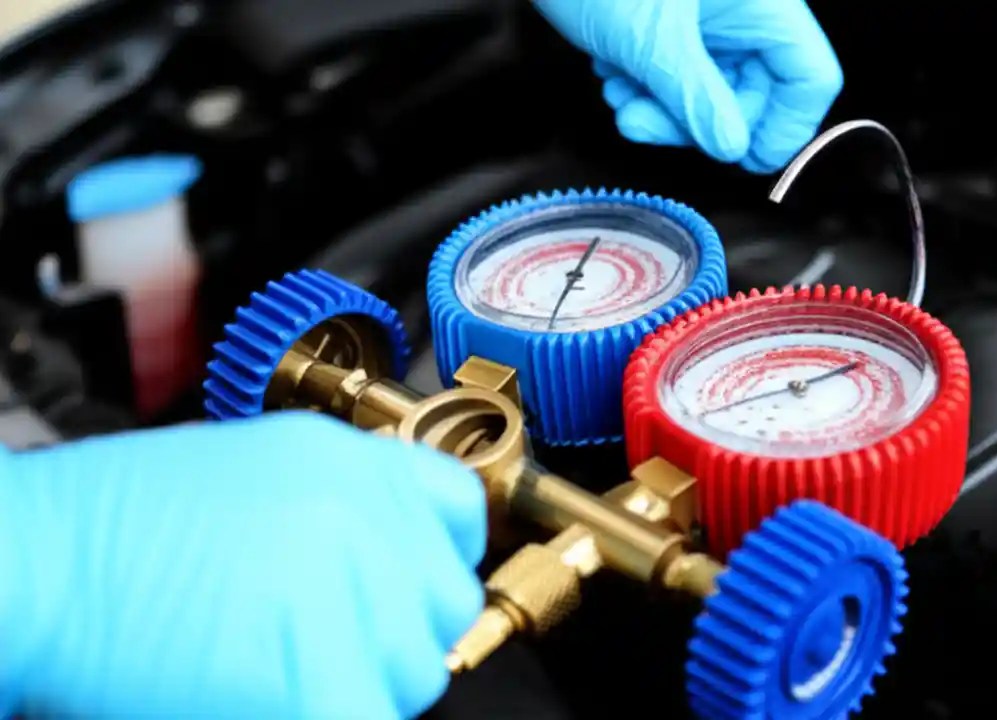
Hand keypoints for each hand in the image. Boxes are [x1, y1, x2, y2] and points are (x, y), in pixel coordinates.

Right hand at [0, 413, 485, 718]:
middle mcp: (364, 514)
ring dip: (362, 685)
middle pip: (445, 603)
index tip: (407, 593)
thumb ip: (336, 513)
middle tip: (323, 647)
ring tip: (275, 672)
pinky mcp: (320, 676)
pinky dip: (333, 712)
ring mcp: (349, 588)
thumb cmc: (111, 529)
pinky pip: (369, 715)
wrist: (31, 561)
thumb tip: (385, 569)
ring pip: (415, 672)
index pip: (459, 514)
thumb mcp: (251, 474)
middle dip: (396, 635)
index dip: (431, 563)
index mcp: (349, 462)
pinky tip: (274, 702)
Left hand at [533, 0, 843, 172]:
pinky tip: (615, 71)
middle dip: (696, 120)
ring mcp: (709, 19)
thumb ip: (696, 100)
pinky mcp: (676, 27)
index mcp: (761, 2)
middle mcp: (742, 10)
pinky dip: (645, 88)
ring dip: (662, 109)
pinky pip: (678, 78)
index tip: (743, 159)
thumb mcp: (651, 43)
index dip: (784, 127)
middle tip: (647, 123)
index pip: (809, 76)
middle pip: (755, 93)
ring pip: (710, 93)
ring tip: (622, 90)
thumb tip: (731, 146)